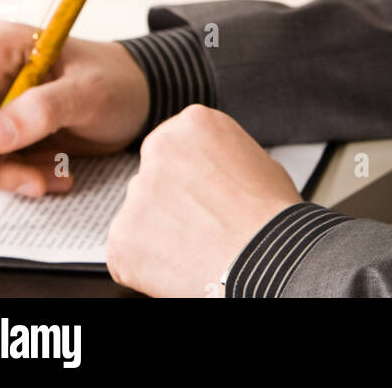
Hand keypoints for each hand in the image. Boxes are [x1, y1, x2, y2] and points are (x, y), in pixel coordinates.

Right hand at [0, 22, 149, 195]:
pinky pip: (0, 164)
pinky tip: (58, 174)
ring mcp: (1, 106)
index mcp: (4, 46)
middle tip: (27, 179)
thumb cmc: (118, 80)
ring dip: (11, 174)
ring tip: (53, 176)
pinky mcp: (12, 134)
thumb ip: (43, 109)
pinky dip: (25, 177)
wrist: (140, 99)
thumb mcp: (89, 92)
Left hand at [106, 105, 300, 296]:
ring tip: (196, 249)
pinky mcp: (121, 236)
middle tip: (199, 226)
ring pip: (140, 216)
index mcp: (192, 124)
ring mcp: (137, 191)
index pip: (174, 148)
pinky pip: (127, 253)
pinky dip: (146, 266)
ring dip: (159, 233)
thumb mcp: (254, 158)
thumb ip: (218, 156)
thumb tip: (210, 172)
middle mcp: (158, 148)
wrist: (267, 258)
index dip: (188, 178)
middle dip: (169, 203)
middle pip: (154, 179)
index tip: (200, 196)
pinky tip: (180, 266)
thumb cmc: (270, 215)